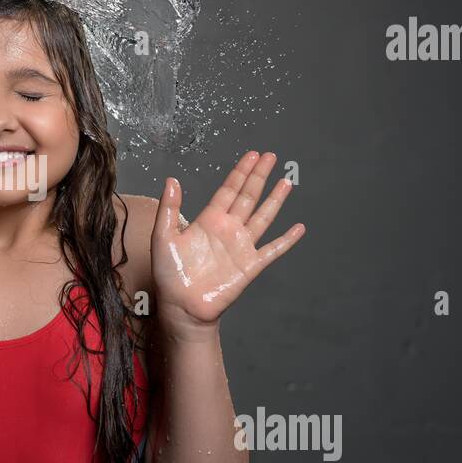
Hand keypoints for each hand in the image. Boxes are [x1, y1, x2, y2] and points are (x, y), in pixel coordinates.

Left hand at [152, 151, 304, 335]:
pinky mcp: (250, 266)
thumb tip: (171, 179)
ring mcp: (241, 247)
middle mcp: (228, 230)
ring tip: (286, 181)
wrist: (181, 306)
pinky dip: (286, 240)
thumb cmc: (170, 274)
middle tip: (271, 156)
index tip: (252, 155)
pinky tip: (299, 228)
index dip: (240, 172)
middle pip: (248, 197)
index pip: (229, 190)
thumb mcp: (163, 237)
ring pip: (263, 217)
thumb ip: (169, 208)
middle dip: (259, 176)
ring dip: (275, 199)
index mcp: (208, 220)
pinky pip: (273, 250)